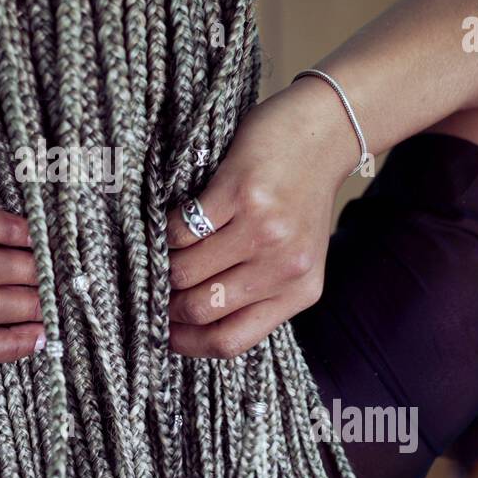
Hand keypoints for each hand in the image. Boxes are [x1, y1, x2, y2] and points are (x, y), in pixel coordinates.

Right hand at [165, 77, 357, 357]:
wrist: (322, 134)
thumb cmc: (300, 197)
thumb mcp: (294, 256)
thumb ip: (258, 290)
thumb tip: (192, 320)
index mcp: (299, 292)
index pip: (231, 342)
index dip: (187, 344)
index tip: (163, 333)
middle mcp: (284, 267)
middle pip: (201, 308)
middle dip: (167, 303)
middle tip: (155, 287)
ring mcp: (262, 230)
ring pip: (184, 270)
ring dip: (163, 264)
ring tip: (161, 253)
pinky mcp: (239, 193)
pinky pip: (181, 230)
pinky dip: (165, 230)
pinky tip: (170, 222)